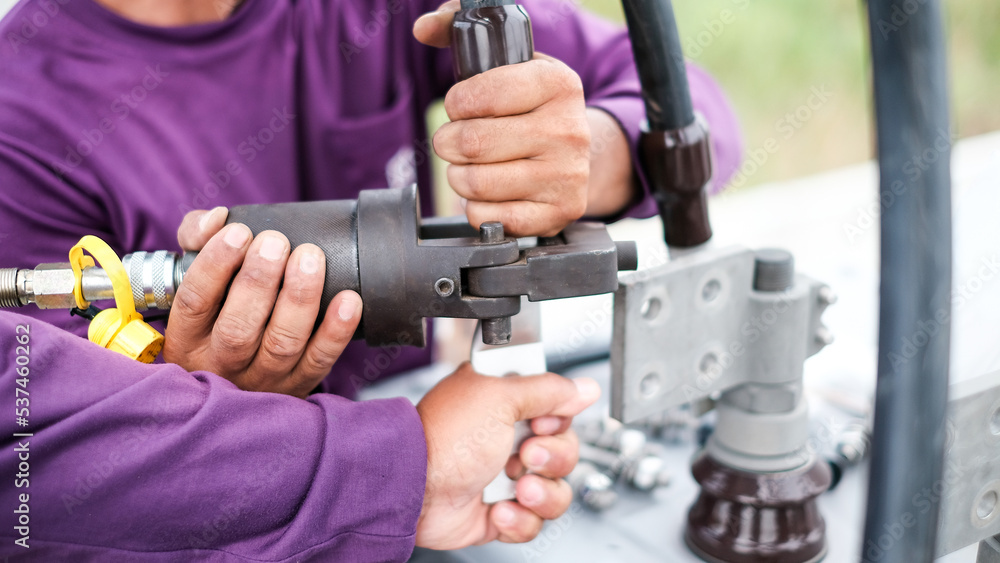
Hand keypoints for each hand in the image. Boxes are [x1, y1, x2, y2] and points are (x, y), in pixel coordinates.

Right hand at [162, 207, 361, 397]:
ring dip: (299, 299)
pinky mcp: (298, 385)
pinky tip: (348, 300)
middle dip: (258, 281)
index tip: (237, 232)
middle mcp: (221, 363)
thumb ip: (197, 239)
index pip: (194, 302)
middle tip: (275, 242)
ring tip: (309, 258)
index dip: (214, 266)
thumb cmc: (217, 310)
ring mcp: (261, 379)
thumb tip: (217, 219)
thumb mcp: (194, 277)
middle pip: (237, 328)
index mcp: (186, 338)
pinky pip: (319, 360)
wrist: (240, 373)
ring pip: (281, 343)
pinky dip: (336, 331)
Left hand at [414, 3, 591, 236]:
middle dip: (449, 142)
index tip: (461, 106)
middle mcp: (568, 130)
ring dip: (459, 176)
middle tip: (455, 141)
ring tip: (471, 166)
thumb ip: (460, 34)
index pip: (479, 95)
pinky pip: (490, 217)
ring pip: (477, 183)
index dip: (456, 103)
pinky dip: (477, 208)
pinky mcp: (559, 213)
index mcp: (558, 83)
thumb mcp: (511, 63)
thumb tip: (424, 27)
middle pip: (472, 143)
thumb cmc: (533, 108)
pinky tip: (490, 193)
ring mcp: (566, 176)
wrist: (582, 154)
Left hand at [416, 363, 600, 548]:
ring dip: (540, 493)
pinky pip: (534, 521)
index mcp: (505, 404)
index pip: (558, 411)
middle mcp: (507, 439)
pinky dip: (519, 519)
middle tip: (526, 456)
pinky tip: (498, 509)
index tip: (540, 422)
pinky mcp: (501, 512)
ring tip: (515, 488)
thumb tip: (585, 387)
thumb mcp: (500, 397)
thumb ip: (549, 390)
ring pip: (556, 490)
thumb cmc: (444, 439)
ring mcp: (503, 477)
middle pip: (564, 451)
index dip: (556, 420)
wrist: (413, 490)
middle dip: (552, 458)